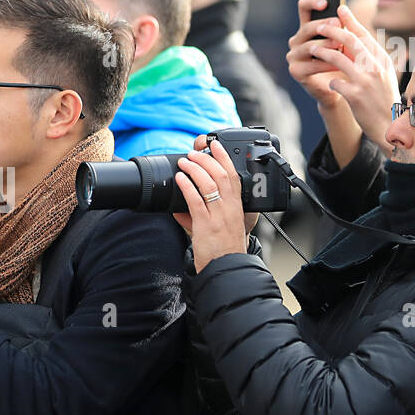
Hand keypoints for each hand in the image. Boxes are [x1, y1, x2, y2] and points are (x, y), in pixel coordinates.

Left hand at [171, 140, 252, 273]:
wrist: (226, 269)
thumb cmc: (223, 249)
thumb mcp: (220, 227)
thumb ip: (202, 214)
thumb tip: (178, 207)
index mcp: (236, 207)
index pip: (233, 176)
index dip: (225, 158)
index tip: (216, 145)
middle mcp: (229, 208)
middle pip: (222, 175)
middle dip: (207, 160)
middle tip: (194, 152)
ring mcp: (218, 216)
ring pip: (209, 184)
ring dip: (195, 169)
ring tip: (184, 161)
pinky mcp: (206, 225)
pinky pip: (195, 201)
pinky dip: (187, 186)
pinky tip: (179, 179)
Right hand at [286, 0, 348, 107]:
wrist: (342, 86)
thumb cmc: (344, 60)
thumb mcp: (345, 40)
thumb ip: (343, 26)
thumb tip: (343, 9)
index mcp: (307, 28)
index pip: (303, 8)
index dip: (312, 2)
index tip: (325, 3)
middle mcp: (297, 40)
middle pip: (306, 27)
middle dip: (323, 25)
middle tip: (338, 23)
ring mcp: (293, 56)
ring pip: (308, 46)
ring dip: (325, 45)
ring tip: (340, 45)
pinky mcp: (295, 71)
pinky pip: (311, 65)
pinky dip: (326, 64)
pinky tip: (338, 64)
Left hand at [309, 5, 399, 154]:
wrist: (389, 124)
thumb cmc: (382, 97)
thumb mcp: (382, 74)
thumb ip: (369, 58)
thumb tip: (351, 41)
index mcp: (382, 59)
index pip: (364, 35)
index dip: (351, 21)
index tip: (340, 9)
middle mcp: (375, 67)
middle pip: (351, 42)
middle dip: (333, 31)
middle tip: (320, 25)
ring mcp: (366, 81)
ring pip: (339, 59)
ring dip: (324, 52)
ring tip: (312, 48)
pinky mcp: (355, 96)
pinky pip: (336, 82)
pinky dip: (331, 81)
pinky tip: (328, 82)